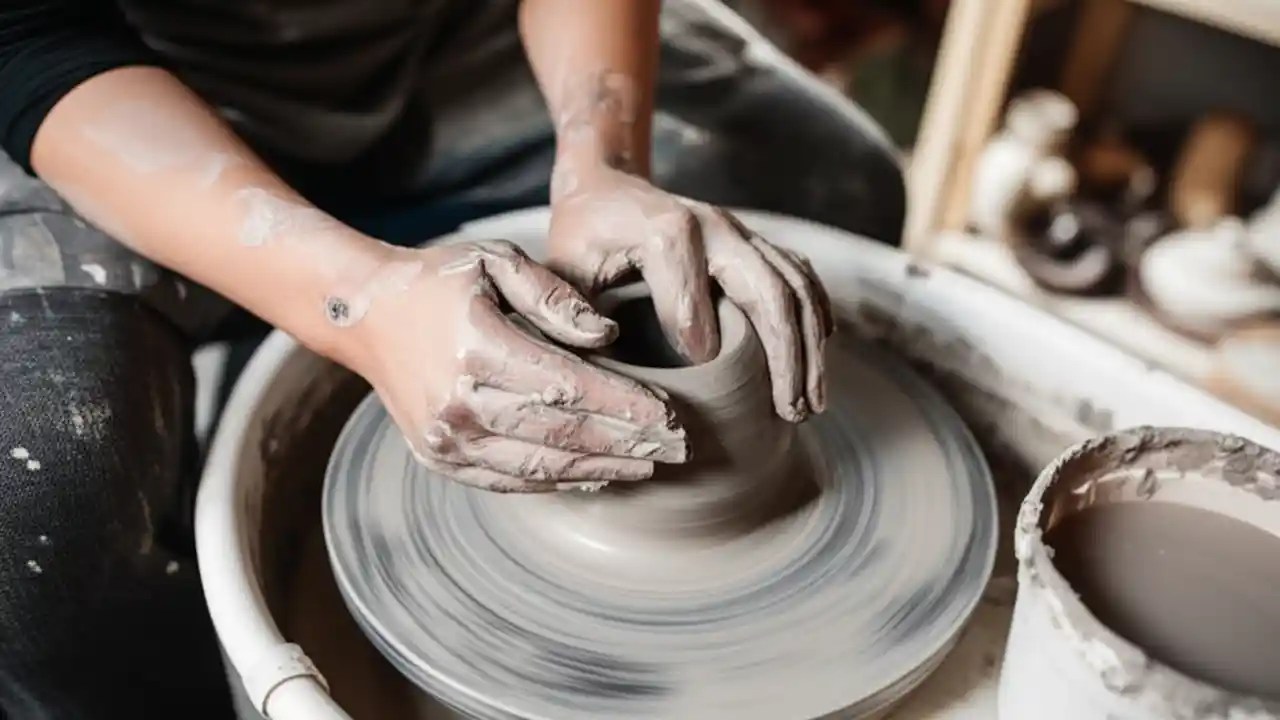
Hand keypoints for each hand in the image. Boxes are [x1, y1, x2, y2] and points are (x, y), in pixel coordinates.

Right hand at [344, 240, 687, 491]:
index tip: (671, 414)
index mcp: (478, 348)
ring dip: (601, 468)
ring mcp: (447, 439)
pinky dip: (558, 480)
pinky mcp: (441, 458)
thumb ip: (554, 295)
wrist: (366, 315)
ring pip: (541, 464)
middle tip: (679, 448)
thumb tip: (608, 337)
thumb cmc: (439, 280)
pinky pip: (510, 478)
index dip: (625, 406)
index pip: (570, 387)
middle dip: (627, 443)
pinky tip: (597, 474)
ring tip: (649, 466)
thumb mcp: (496, 260)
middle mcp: (460, 403)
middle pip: (563, 433)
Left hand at [547, 162, 833, 421]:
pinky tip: (817, 361)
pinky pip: (800, 277)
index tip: (706, 377)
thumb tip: (605, 344)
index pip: (688, 282)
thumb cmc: (582, 235)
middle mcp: (713, 225)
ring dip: (809, 347)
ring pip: (794, 286)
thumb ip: (572, 305)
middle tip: (792, 412)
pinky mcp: (754, 245)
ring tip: (811, 402)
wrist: (609, 186)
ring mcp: (741, 234)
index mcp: (662, 228)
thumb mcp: (563, 265)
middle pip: (766, 286)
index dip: (695, 326)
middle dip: (785, 354)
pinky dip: (815, 318)